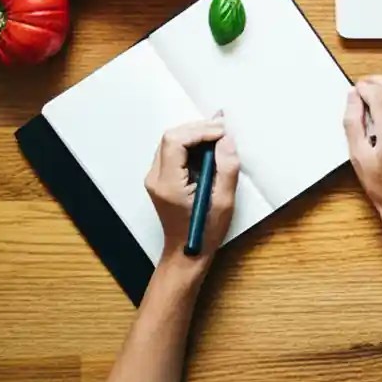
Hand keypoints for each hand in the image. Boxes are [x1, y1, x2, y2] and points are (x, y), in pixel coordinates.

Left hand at [145, 114, 239, 270]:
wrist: (186, 252)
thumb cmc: (205, 232)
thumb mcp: (224, 202)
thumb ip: (226, 168)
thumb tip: (226, 140)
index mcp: (169, 185)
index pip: (175, 142)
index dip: (200, 131)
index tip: (222, 133)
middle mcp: (156, 179)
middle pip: (171, 137)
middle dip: (198, 130)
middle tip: (223, 132)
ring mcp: (155, 178)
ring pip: (170, 142)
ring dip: (194, 135)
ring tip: (218, 138)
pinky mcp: (160, 179)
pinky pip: (172, 151)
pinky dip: (190, 145)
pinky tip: (208, 149)